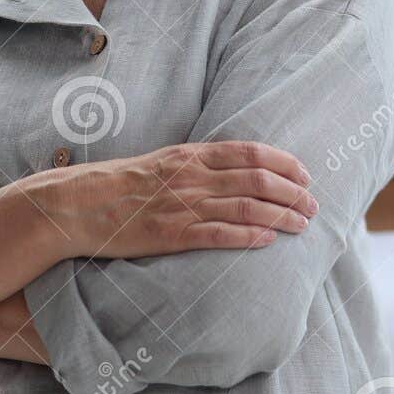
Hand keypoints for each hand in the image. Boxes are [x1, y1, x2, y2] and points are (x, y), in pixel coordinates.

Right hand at [33, 140, 317, 259]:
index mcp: (190, 155)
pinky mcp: (172, 235)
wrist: (79, 205)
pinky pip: (219, 234)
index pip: (249, 152)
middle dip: (293, 192)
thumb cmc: (121, 184)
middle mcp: (192, 176)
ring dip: (282, 215)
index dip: (284, 163)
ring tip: (303, 225)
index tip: (305, 174)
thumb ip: (197, 164)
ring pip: (247, 207)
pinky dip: (249, 236)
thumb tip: (234, 169)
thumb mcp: (163, 162)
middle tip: (313, 204)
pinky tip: (270, 240)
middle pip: (257, 180)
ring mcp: (183, 206)